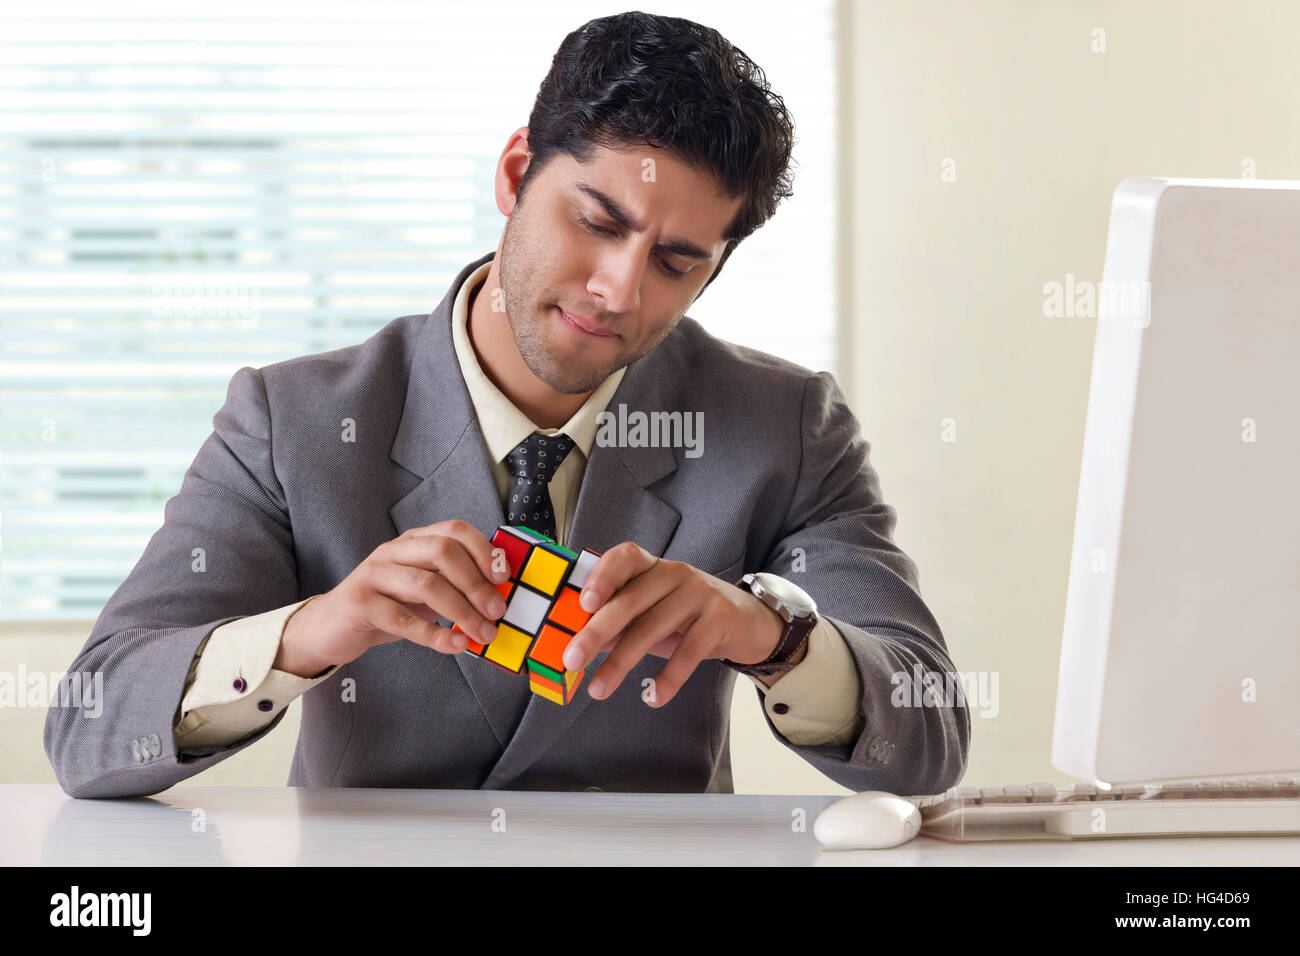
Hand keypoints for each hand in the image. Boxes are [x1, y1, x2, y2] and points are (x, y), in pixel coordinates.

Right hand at [275, 520, 509, 676]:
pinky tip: (454, 645)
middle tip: (497, 612)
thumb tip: (498, 598)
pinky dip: (433, 634)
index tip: (505, 578)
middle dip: (476, 584)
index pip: (454, 530)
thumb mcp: (423, 592)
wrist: (330, 628)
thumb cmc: (386, 608)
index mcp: (413, 541)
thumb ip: (453, 586)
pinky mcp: (359, 603)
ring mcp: (374, 574)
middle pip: (443, 552)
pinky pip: (402, 618)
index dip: (483, 551)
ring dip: (461, 612)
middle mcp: (393, 550)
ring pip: (426, 584)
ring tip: (482, 634)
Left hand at [560, 542, 785, 706]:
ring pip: (653, 627)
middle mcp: (674, 573)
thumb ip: (622, 624)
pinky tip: (653, 698)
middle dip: (597, 632)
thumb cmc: (690, 619)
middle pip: (630, 600)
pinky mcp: (720, 618)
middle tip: (572, 659)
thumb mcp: (654, 614)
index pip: (624, 558)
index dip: (602, 577)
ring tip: (599, 689)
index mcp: (653, 567)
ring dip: (622, 662)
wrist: (750, 623)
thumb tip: (579, 647)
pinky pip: (689, 651)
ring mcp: (699, 593)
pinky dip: (669, 678)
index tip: (583, 604)